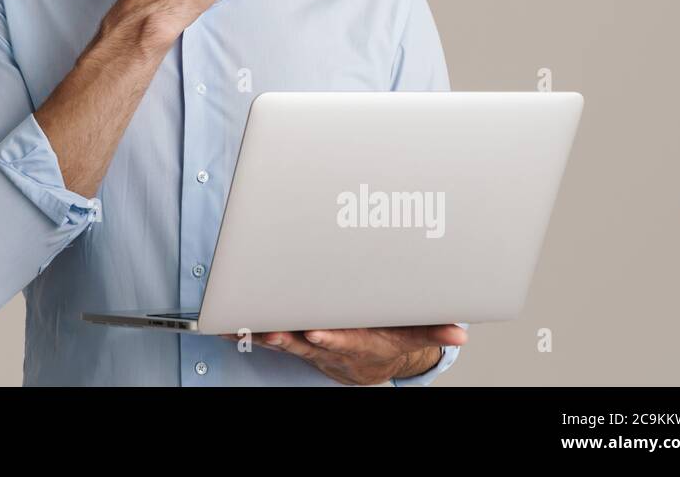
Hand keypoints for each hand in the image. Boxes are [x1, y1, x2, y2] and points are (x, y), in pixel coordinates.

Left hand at [219, 324, 467, 384]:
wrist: (363, 360)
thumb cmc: (383, 339)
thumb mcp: (410, 332)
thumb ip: (431, 329)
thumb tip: (459, 333)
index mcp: (352, 342)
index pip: (340, 341)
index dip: (328, 339)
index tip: (315, 333)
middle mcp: (324, 344)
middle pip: (301, 341)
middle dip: (284, 335)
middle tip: (267, 329)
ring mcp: (302, 342)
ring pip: (277, 336)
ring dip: (255, 330)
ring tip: (234, 321)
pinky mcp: (287, 333)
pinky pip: (261, 330)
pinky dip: (241, 326)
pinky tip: (220, 320)